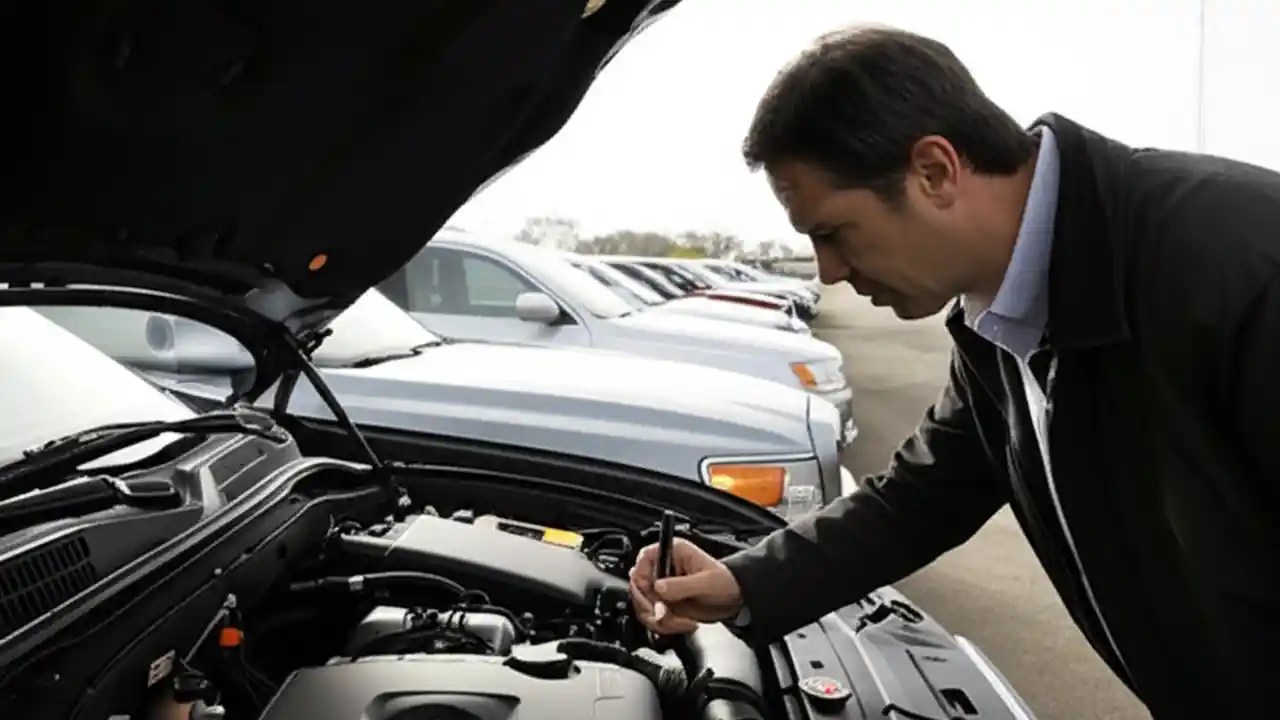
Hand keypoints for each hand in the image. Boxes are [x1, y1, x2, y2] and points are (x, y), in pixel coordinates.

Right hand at [628, 537, 743, 634]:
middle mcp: (663, 568)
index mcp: (672, 553)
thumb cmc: (725, 582)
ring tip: (681, 622)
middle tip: (666, 614)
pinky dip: (664, 626)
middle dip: (651, 605)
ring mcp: (662, 588)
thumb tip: (658, 587)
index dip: (643, 577)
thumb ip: (681, 585)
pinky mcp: (664, 604)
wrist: (734, 600)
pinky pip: (652, 617)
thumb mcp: (705, 582)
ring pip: (643, 605)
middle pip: (638, 585)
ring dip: (659, 619)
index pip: (644, 559)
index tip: (652, 593)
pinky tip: (683, 624)